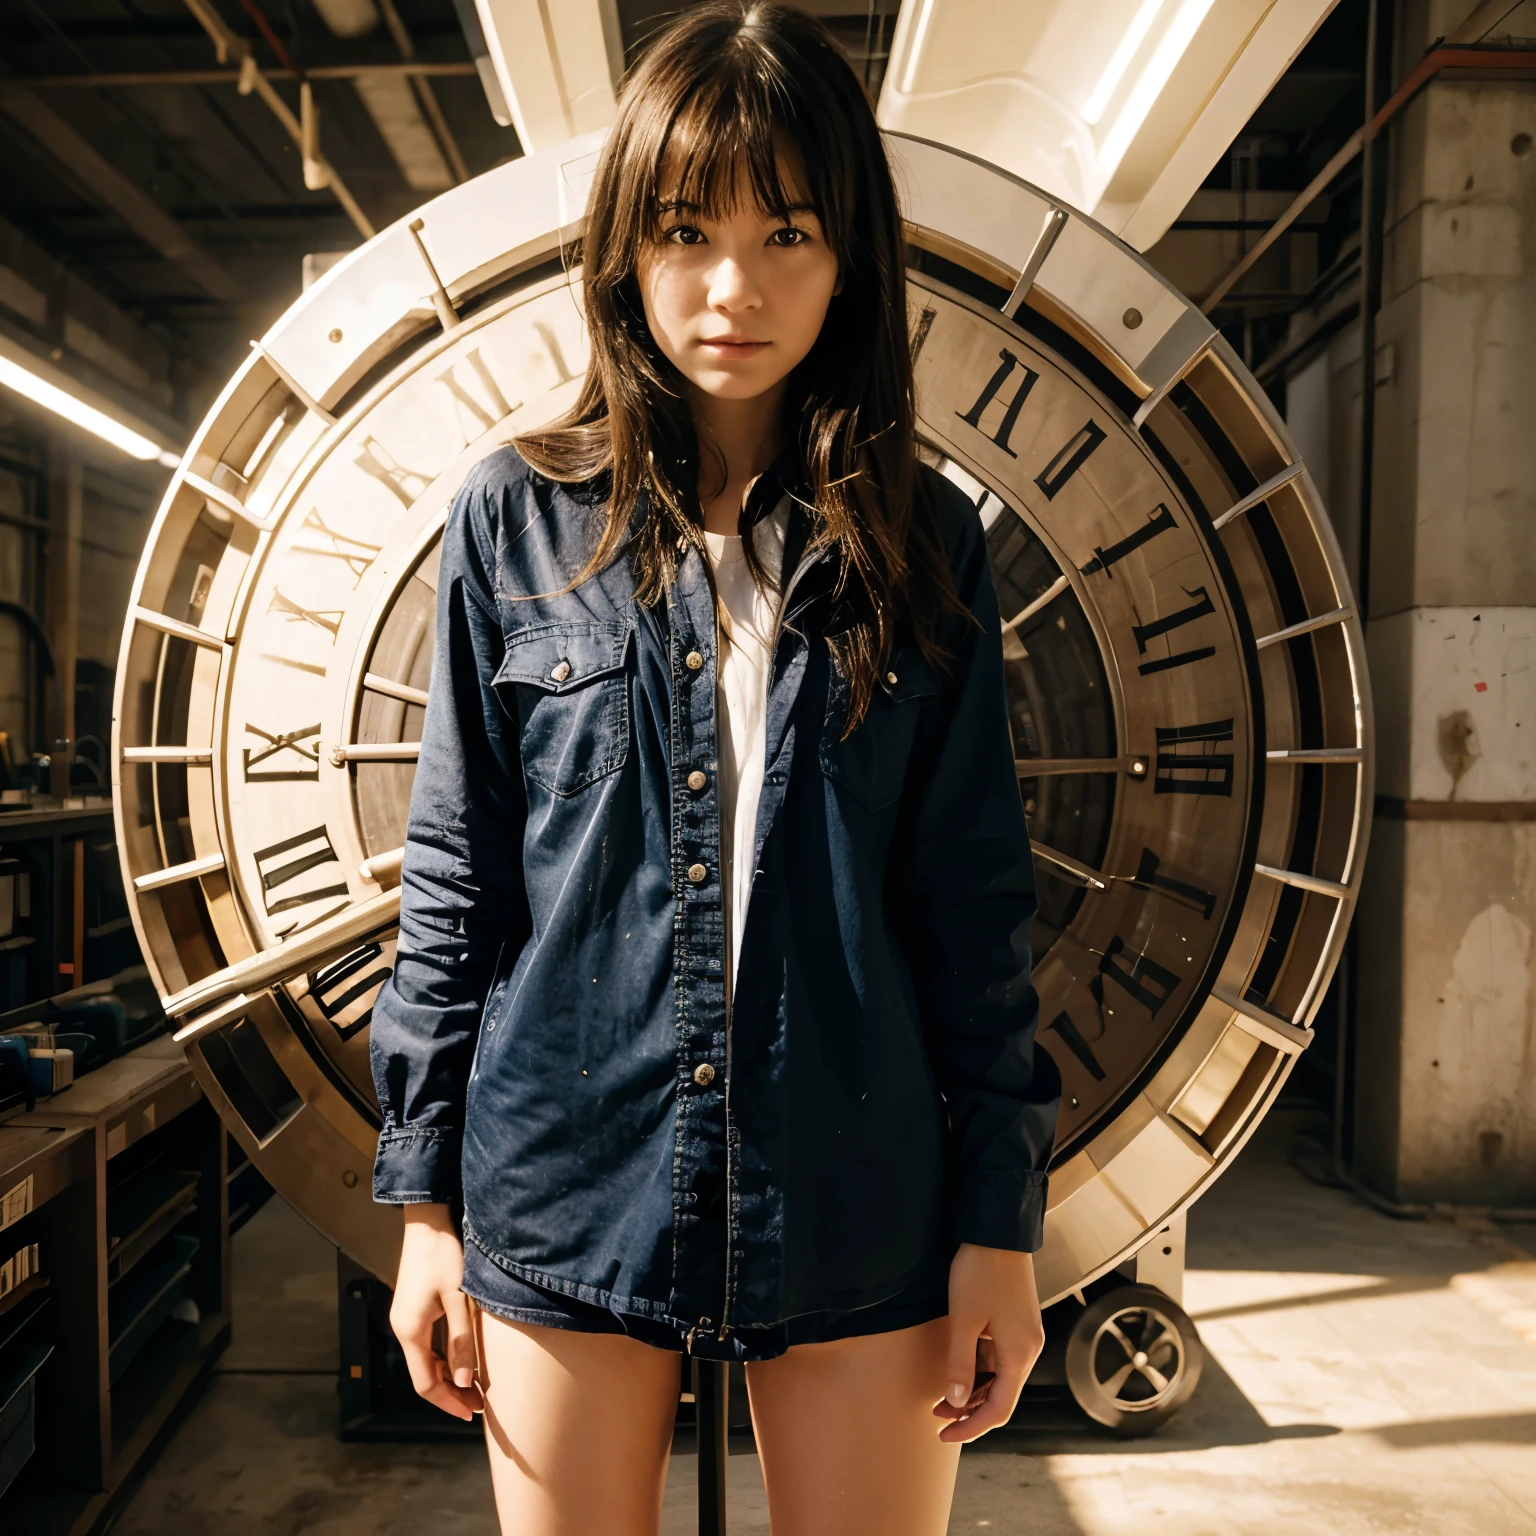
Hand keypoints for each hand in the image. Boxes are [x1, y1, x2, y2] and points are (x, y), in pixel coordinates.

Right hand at [389, 1203, 483, 1420]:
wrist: (429, 1221)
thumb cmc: (444, 1256)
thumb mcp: (458, 1298)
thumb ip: (461, 1341)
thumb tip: (465, 1384)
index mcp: (411, 1331)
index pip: (426, 1384)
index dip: (448, 1402)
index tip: (472, 1414)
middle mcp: (403, 1329)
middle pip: (424, 1375)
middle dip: (450, 1394)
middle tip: (479, 1406)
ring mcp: (406, 1318)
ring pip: (425, 1361)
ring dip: (448, 1377)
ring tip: (474, 1389)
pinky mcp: (413, 1308)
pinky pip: (427, 1345)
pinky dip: (443, 1359)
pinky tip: (462, 1360)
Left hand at [933, 1242, 1044, 1441]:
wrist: (998, 1230)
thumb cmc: (980, 1272)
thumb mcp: (964, 1320)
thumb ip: (959, 1364)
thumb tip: (955, 1403)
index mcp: (1019, 1354)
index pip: (999, 1409)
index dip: (971, 1427)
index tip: (943, 1435)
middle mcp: (1028, 1349)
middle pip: (1001, 1396)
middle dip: (969, 1410)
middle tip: (936, 1416)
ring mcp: (1025, 1335)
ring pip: (999, 1377)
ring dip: (973, 1389)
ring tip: (941, 1396)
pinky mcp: (1017, 1323)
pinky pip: (999, 1358)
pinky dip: (979, 1369)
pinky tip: (958, 1367)